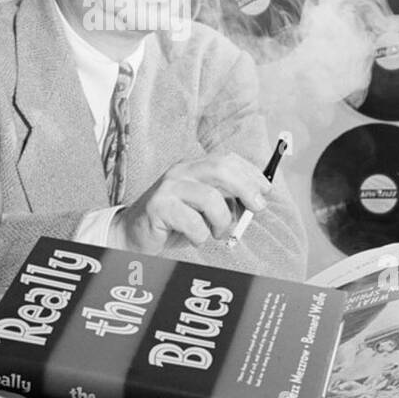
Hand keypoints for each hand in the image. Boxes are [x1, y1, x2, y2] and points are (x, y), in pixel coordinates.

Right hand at [115, 152, 272, 254]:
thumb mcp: (204, 209)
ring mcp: (168, 187)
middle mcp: (181, 171)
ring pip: (210, 198)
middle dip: (246, 187)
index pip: (227, 159)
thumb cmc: (174, 223)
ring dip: (222, 221)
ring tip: (217, 234)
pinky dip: (201, 235)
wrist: (132, 234)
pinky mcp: (158, 207)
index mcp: (194, 167)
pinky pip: (192, 223)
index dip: (250, 173)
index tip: (266, 190)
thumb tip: (256, 202)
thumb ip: (226, 201)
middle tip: (257, 208)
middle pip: (221, 168)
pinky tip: (194, 238)